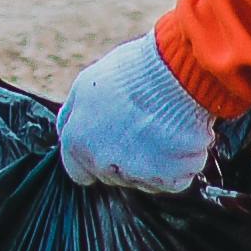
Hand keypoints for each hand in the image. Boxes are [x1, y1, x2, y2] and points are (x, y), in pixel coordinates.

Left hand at [55, 31, 216, 189]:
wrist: (175, 75)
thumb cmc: (133, 71)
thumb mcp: (88, 84)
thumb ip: (75, 114)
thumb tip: (66, 129)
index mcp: (76, 142)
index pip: (78, 171)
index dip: (95, 158)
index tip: (113, 145)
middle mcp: (101, 164)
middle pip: (114, 176)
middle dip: (126, 159)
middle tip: (146, 127)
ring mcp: (135, 175)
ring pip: (146, 178)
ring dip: (156, 160)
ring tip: (167, 125)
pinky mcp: (168, 179)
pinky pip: (176, 179)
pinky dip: (183, 163)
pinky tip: (183, 136)